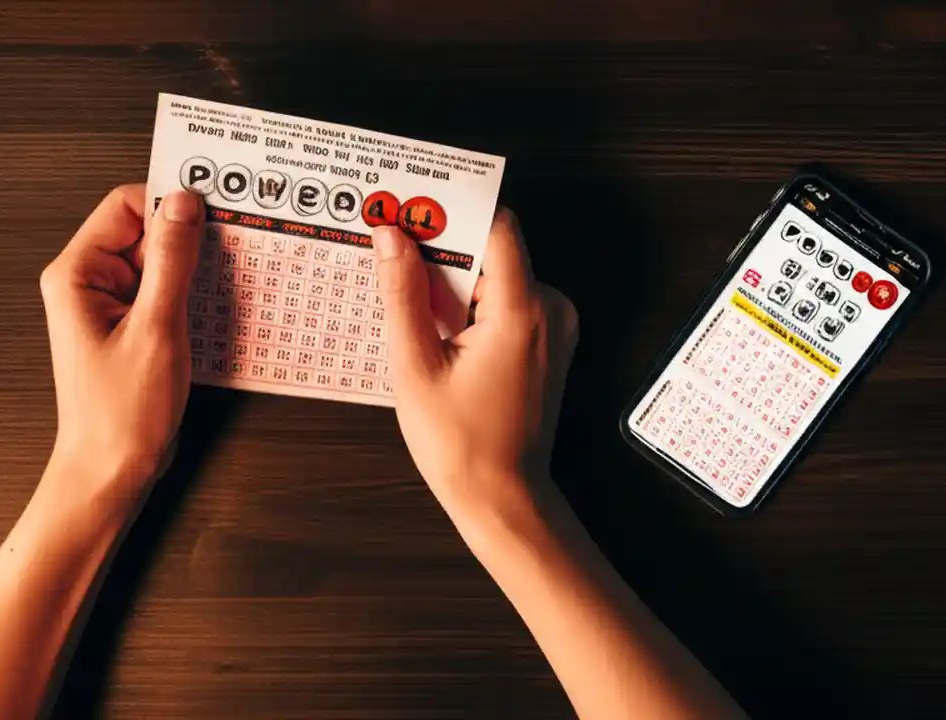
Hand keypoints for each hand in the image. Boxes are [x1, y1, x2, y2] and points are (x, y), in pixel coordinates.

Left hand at [38, 184, 203, 505]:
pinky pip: (165, 292)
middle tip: (230, 252)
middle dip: (190, 240)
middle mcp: (89, 282)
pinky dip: (192, 296)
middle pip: (146, 231)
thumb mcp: (157, 328)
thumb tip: (184, 205)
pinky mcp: (132, 325)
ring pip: (161, 262)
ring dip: (195, 271)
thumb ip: (172, 261)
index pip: (126, 206)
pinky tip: (212, 311)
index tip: (215, 211)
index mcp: (78, 273)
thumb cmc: (122, 413)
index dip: (171, 204)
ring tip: (220, 290)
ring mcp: (110, 305)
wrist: (111, 471)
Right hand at [372, 210, 577, 528]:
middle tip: (393, 252)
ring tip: (408, 299)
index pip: (497, 225)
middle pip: (494, 251)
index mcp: (522, 309)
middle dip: (443, 251)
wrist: (503, 498)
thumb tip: (390, 234)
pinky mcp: (549, 344)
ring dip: (455, 282)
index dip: (452, 212)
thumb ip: (403, 294)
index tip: (410, 208)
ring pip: (498, 277)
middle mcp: (550, 309)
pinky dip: (473, 306)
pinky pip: (508, 303)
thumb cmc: (460, 443)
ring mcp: (555, 327)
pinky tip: (436, 329)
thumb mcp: (416, 365)